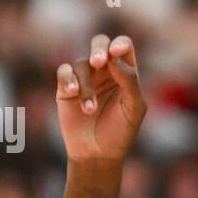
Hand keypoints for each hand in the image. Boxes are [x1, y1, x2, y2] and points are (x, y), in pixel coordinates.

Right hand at [55, 34, 146, 161]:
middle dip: (98, 48)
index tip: (116, 52)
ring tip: (90, 109)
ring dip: (86, 86)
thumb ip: (129, 81)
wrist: (97, 154)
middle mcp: (105, 71)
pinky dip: (68, 80)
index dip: (120, 44)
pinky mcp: (66, 88)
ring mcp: (85, 78)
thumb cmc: (120, 132)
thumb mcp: (134, 108)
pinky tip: (73, 93)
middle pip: (100, 43)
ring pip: (82, 64)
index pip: (124, 47)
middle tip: (98, 61)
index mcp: (126, 73)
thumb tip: (114, 58)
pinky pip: (64, 72)